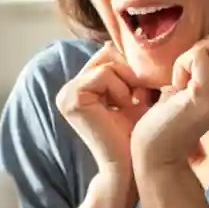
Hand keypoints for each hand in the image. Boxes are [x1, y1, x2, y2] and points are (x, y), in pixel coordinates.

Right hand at [56, 42, 151, 171]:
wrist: (130, 166)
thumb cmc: (136, 134)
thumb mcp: (131, 94)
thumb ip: (124, 71)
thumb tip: (118, 41)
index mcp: (80, 87)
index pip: (108, 54)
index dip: (130, 68)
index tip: (142, 92)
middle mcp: (68, 89)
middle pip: (108, 54)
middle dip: (129, 73)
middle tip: (139, 98)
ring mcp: (66, 94)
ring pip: (108, 63)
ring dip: (128, 83)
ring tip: (132, 105)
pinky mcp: (72, 99)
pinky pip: (104, 74)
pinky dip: (121, 89)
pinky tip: (125, 108)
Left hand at [131, 25, 208, 168]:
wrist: (159, 144)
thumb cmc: (177, 104)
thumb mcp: (206, 73)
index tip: (206, 63)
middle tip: (193, 72)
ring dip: (194, 54)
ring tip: (186, 81)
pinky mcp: (208, 95)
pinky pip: (198, 55)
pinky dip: (181, 66)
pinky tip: (178, 90)